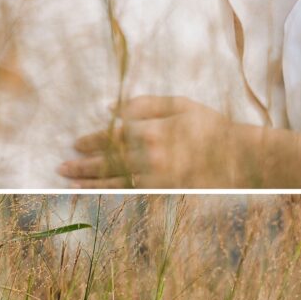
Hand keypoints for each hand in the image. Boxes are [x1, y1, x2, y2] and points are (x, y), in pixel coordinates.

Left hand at [58, 97, 237, 187]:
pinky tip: (98, 195)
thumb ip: (145, 104)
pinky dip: (112, 194)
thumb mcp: (180, 104)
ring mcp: (158, 178)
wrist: (239, 156)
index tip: (75, 143)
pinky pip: (131, 194)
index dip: (91, 140)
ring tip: (70, 184)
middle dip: (82, 164)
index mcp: (153, 130)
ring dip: (91, 183)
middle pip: (108, 161)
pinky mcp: (165, 193)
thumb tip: (112, 107)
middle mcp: (151, 156)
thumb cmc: (209, 126)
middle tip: (61, 167)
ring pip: (116, 181)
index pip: (112, 136)